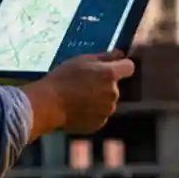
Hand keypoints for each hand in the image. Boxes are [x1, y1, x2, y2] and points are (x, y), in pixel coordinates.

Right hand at [21, 51, 135, 137]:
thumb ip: (105, 57)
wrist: (49, 104)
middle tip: (84, 83)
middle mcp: (113, 93)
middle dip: (104, 84)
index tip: (111, 67)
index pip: (129, 67)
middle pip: (115, 86)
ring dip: (98, 99)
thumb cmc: (63, 78)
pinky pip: (100, 115)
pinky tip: (77, 108)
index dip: (121, 66)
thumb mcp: (82, 60)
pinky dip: (92, 112)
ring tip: (78, 97)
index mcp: (110, 75)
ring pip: (107, 101)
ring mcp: (107, 110)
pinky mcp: (99, 123)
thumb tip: (120, 54)